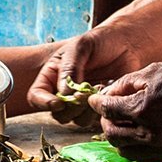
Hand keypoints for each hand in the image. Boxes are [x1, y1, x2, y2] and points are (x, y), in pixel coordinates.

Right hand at [29, 21, 153, 124]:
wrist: (125, 44)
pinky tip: (106, 91)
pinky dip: (99, 110)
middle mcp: (62, 92)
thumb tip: (65, 94)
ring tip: (97, 88)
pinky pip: (93, 119)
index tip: (59, 102)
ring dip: (86, 110)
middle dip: (69, 108)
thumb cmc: (99, 41)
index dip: (43, 103)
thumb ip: (70, 69)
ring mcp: (80, 101)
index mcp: (51, 76)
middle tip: (83, 95)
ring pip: (75, 120)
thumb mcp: (80, 47)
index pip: (36, 96)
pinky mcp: (97, 106)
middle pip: (56, 113)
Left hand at [91, 62, 161, 161]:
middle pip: (111, 134)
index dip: (97, 103)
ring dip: (118, 138)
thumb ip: (126, 83)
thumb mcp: (155, 71)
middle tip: (108, 112)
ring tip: (124, 124)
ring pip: (124, 151)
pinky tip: (139, 136)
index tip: (94, 100)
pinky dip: (135, 150)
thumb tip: (106, 93)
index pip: (107, 110)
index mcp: (143, 108)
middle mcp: (150, 133)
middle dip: (105, 122)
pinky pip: (143, 160)